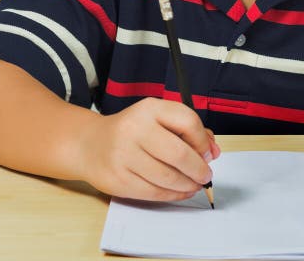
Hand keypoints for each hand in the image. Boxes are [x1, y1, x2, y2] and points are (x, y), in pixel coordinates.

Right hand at [75, 97, 220, 200]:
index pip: (188, 121)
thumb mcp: (157, 119)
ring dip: (188, 184)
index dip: (203, 141)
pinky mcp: (118, 179)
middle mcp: (135, 129)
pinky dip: (174, 194)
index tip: (208, 152)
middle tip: (206, 175)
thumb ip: (188, 130)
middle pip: (179, 153)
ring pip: (168, 177)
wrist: (90, 144)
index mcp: (149, 108)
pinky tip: (181, 191)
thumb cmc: (132, 130)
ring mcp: (124, 155)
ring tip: (195, 184)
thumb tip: (213, 151)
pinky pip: (154, 192)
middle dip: (199, 168)